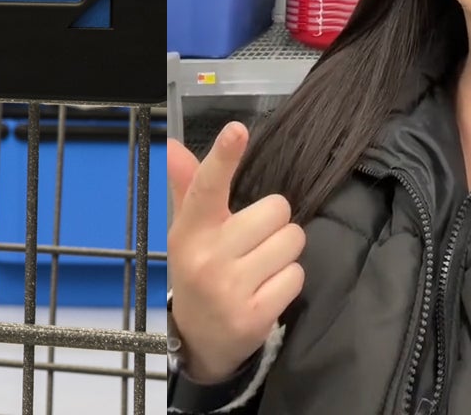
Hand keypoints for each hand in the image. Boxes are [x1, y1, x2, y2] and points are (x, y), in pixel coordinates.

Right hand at [166, 123, 305, 383]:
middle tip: (254, 242)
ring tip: (261, 267)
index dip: (223, 157)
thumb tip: (175, 146)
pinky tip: (266, 290)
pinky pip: (296, 276)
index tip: (237, 130)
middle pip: (275, 210)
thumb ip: (188, 188)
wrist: (198, 340)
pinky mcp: (254, 315)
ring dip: (284, 252)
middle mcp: (207, 257)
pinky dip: (288, 281)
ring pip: (291, 242)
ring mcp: (230, 287)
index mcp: (189, 231)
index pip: (206, 187)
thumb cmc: (198, 273)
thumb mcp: (187, 233)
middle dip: (274, 223)